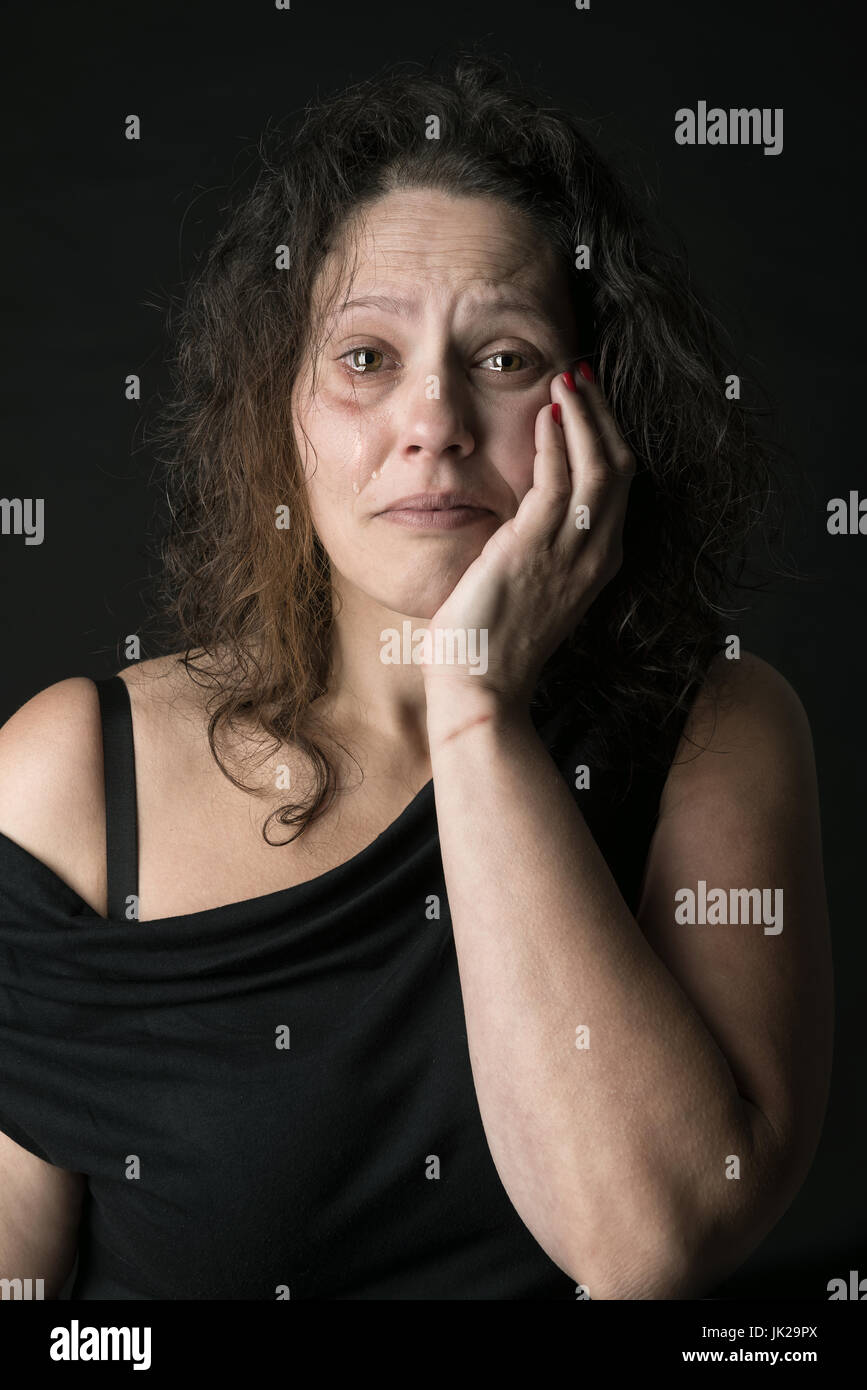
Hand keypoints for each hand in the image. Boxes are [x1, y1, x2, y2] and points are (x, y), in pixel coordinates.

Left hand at [420, 365, 635, 716]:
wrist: (481, 685)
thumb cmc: (493, 642)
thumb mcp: (529, 586)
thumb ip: (536, 546)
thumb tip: (522, 513)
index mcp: (597, 563)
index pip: (618, 485)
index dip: (607, 436)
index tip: (587, 401)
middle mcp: (596, 555)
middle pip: (621, 468)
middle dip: (603, 415)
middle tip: (581, 375)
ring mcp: (571, 554)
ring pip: (599, 468)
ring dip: (584, 417)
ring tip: (566, 380)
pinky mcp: (534, 550)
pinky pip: (560, 484)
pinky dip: (558, 444)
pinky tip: (545, 417)